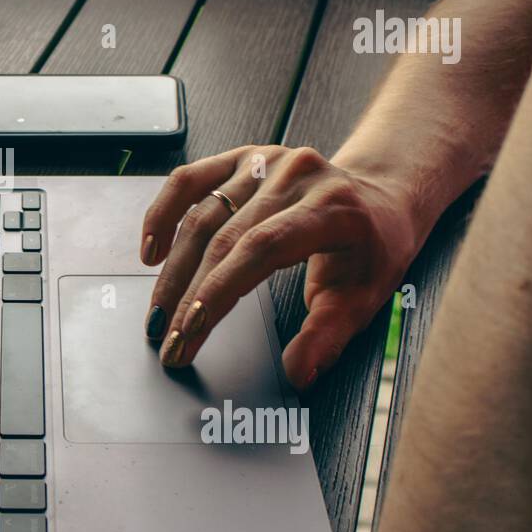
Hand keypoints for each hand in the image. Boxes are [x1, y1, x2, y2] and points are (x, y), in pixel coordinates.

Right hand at [140, 145, 421, 389]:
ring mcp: (265, 162)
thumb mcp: (364, 297)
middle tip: (166, 340)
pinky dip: (163, 215)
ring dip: (172, 268)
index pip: (262, 248)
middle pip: (224, 236)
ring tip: (157, 313)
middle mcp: (296, 176)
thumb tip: (298, 374)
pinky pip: (189, 180)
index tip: (191, 332)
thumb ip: (329, 336)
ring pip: (201, 213)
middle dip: (187, 294)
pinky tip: (151, 252)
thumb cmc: (372, 248)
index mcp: (332, 208)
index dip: (220, 289)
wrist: (379, 197)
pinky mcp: (242, 158)